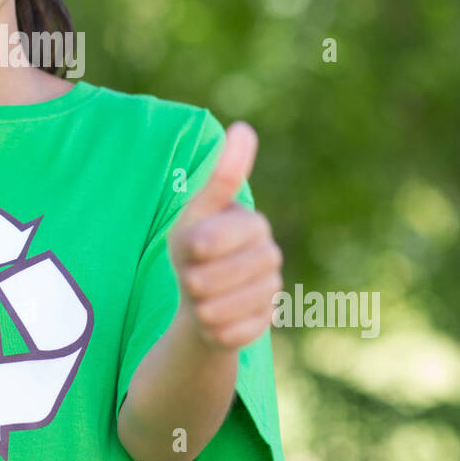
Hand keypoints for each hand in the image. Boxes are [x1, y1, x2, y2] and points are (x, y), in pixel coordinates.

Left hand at [169, 122, 282, 351]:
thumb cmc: (192, 249)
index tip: (191, 248)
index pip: (234, 232)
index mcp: (252, 224)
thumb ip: (221, 177)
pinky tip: (212, 323)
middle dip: (202, 280)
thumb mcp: (195, 214)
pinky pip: (242, 332)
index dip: (209, 243)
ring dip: (208, 307)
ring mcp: (271, 290)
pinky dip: (220, 331)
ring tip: (198, 302)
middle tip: (188, 280)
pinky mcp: (266, 322)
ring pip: (238, 305)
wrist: (198, 300)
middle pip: (235, 273)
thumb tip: (244, 128)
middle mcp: (269, 254)